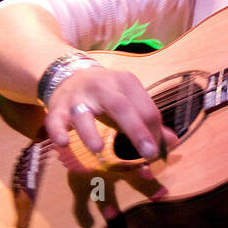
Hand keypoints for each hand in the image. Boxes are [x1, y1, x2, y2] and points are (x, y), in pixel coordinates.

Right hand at [44, 67, 179, 161]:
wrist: (69, 74)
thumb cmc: (106, 94)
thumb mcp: (129, 100)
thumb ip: (148, 121)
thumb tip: (171, 143)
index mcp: (126, 83)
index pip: (146, 108)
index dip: (154, 131)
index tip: (156, 152)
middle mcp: (103, 87)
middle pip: (121, 107)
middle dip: (136, 130)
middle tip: (148, 153)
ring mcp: (78, 98)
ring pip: (84, 114)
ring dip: (90, 132)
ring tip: (98, 149)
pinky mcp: (58, 108)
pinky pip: (55, 120)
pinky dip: (58, 131)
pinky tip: (63, 143)